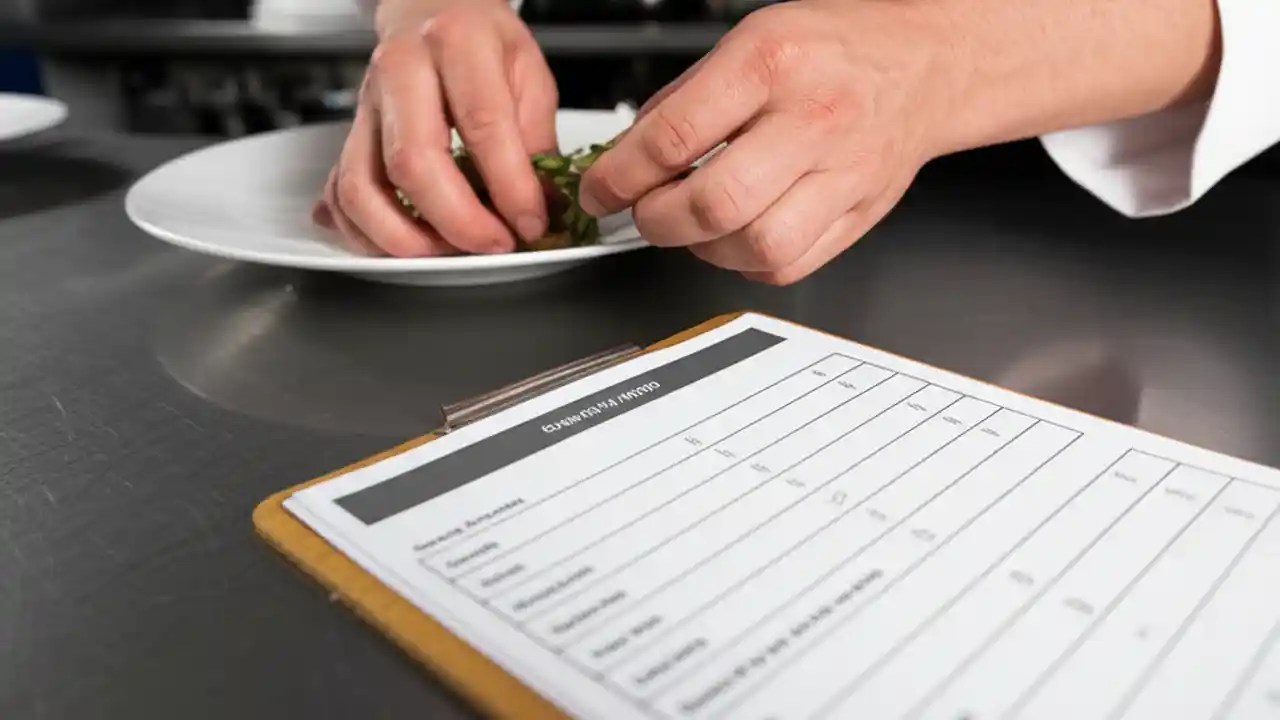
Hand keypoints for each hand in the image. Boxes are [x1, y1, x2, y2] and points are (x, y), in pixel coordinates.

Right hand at [313, 0, 559, 256]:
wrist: (428, 7)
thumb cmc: (480, 40)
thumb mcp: (528, 73)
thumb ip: (536, 140)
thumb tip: (544, 208)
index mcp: (455, 43)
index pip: (480, 124)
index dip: (508, 186)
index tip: (531, 223)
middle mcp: (400, 70)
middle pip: (411, 161)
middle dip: (456, 221)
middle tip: (494, 245)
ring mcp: (366, 105)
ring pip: (361, 185)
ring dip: (404, 237)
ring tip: (447, 253)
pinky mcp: (348, 135)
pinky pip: (340, 195)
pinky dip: (366, 233)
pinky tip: (403, 246)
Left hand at [579, 0, 957, 284]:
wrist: (924, 64)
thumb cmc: (835, 49)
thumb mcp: (748, 41)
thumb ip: (682, 102)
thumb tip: (623, 158)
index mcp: (772, 63)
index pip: (675, 137)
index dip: (619, 177)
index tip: (600, 191)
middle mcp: (813, 119)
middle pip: (715, 203)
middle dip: (657, 220)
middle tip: (645, 212)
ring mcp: (844, 173)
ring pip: (755, 246)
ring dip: (704, 247)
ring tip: (694, 224)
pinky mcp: (859, 214)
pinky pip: (788, 266)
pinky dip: (746, 262)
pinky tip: (738, 235)